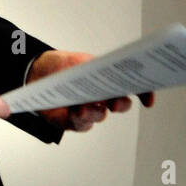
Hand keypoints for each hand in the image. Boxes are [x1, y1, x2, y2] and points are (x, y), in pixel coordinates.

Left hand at [26, 50, 155, 132]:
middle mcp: (103, 97)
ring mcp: (90, 109)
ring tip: (84, 107)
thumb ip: (96, 66)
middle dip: (120, 104)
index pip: (131, 86)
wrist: (37, 74)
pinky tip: (75, 111)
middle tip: (115, 103)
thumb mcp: (81, 60)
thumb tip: (107, 70)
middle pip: (120, 104)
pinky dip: (80, 119)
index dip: (143, 93)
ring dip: (94, 112)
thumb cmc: (63, 66)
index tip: (148, 100)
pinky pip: (82, 124)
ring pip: (100, 116)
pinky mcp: (75, 121)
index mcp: (108, 79)